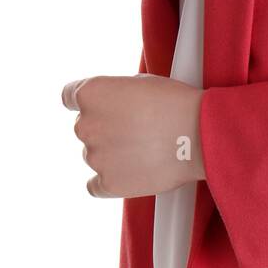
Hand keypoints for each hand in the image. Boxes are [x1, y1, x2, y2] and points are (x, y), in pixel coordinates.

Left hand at [61, 74, 204, 197]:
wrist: (199, 134)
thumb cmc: (176, 103)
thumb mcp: (142, 82)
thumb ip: (116, 94)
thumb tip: (114, 105)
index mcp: (91, 93)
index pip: (69, 96)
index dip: (85, 102)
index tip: (97, 108)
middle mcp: (86, 124)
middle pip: (84, 127)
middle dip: (104, 128)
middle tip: (134, 129)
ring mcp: (95, 156)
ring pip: (93, 155)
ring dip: (111, 153)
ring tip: (144, 149)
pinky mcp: (107, 183)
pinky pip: (96, 185)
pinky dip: (110, 180)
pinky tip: (130, 171)